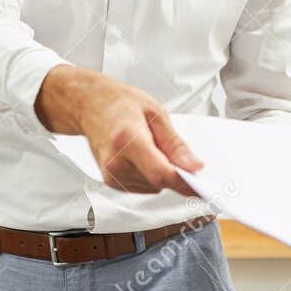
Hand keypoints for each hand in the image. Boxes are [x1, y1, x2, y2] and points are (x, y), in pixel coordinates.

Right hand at [35, 66, 200, 194]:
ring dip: (160, 172)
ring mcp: (111, 174)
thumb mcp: (155, 113)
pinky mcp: (111, 181)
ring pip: (153, 187)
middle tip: (166, 146)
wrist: (88, 105)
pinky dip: (149, 175)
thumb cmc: (119, 103)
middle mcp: (115, 162)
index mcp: (127, 140)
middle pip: (159, 182)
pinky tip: (140, 156)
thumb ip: (175, 144)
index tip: (202, 186)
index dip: (184, 182)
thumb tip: (193, 166)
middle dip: (172, 170)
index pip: (160, 173)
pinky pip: (143, 187)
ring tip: (147, 146)